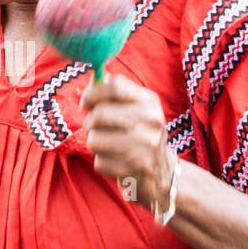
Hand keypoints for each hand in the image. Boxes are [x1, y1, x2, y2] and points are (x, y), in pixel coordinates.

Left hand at [81, 74, 175, 210]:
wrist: (162, 173)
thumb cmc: (139, 134)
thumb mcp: (134, 108)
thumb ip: (114, 92)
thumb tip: (95, 76)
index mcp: (149, 102)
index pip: (114, 87)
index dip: (92, 93)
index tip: (85, 103)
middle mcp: (151, 121)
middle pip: (100, 114)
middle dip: (89, 123)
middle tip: (94, 127)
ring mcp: (145, 147)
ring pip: (95, 140)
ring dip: (94, 144)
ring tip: (107, 145)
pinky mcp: (136, 169)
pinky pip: (99, 162)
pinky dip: (102, 163)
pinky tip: (115, 161)